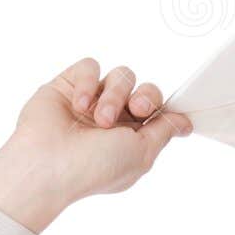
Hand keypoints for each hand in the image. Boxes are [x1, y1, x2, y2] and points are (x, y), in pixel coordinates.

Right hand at [0, 57, 192, 231]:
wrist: (49, 164)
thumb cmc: (94, 167)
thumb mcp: (141, 154)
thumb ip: (164, 132)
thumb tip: (185, 123)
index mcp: (133, 137)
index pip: (157, 109)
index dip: (160, 105)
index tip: (154, 111)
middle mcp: (114, 118)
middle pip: (144, 88)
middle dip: (145, 96)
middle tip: (137, 108)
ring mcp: (91, 101)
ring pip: (121, 76)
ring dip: (115, 95)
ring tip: (100, 118)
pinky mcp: (68, 85)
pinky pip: (91, 67)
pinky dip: (89, 84)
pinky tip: (79, 105)